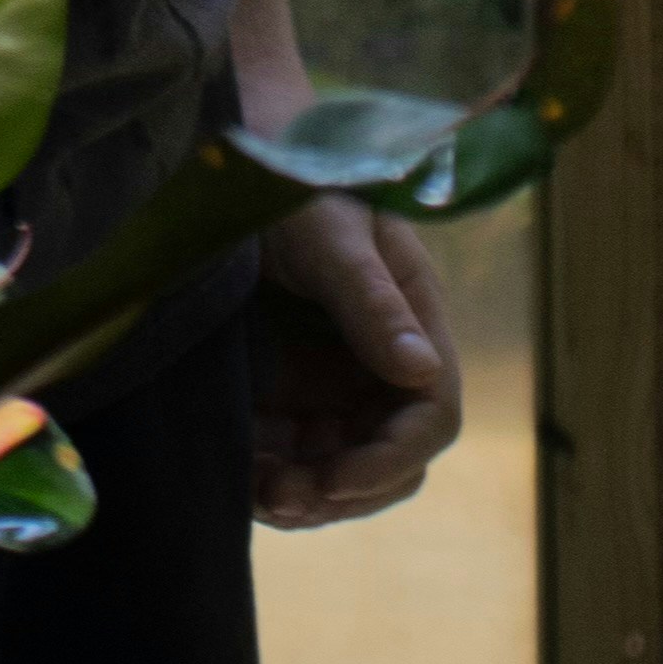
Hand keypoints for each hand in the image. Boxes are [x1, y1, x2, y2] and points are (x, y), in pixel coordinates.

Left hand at [251, 197, 461, 527]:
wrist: (230, 165)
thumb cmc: (291, 180)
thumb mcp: (328, 234)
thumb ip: (370, 300)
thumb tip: (423, 375)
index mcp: (413, 319)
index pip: (432, 412)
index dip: (392, 456)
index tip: (335, 477)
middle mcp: (382, 360)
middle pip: (392, 458)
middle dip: (346, 490)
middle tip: (285, 495)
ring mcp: (335, 380)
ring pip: (343, 470)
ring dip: (309, 498)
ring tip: (259, 494)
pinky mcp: (289, 391)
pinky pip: (295, 457)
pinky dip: (274, 479)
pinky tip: (241, 481)